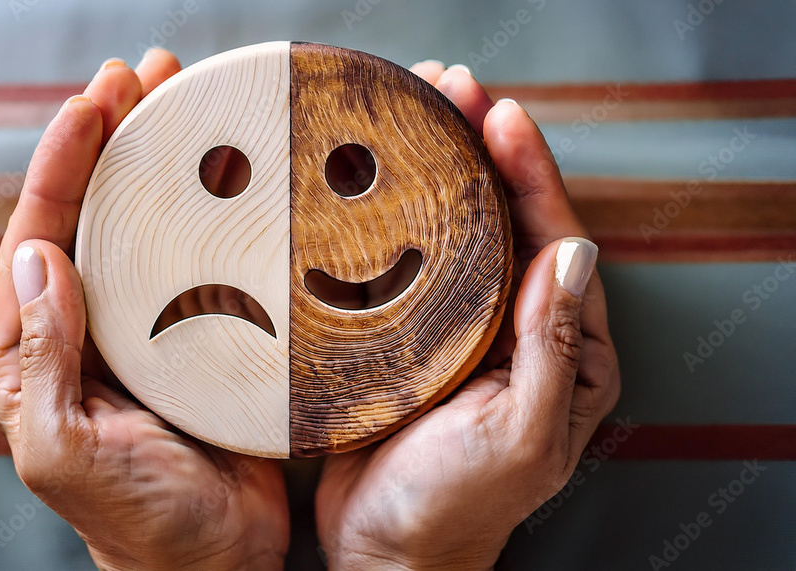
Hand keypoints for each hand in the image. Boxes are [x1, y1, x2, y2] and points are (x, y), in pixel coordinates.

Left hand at [0, 50, 288, 569]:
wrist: (218, 561)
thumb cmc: (138, 522)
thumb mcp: (65, 451)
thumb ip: (43, 361)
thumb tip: (37, 259)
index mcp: (38, 352)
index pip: (39, 236)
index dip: (60, 164)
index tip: (90, 106)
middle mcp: (91, 327)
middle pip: (92, 212)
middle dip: (109, 139)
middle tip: (141, 78)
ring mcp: (151, 326)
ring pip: (148, 224)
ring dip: (161, 159)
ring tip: (180, 96)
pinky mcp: (206, 333)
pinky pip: (204, 258)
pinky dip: (213, 209)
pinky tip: (231, 172)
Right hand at [315, 62, 620, 569]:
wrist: (386, 553)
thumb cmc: (455, 510)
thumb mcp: (519, 438)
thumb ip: (551, 350)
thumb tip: (572, 252)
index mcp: (566, 353)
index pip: (558, 243)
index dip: (532, 175)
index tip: (502, 119)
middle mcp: (520, 331)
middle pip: (510, 223)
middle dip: (488, 153)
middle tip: (456, 90)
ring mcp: (465, 330)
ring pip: (460, 234)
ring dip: (444, 172)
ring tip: (423, 113)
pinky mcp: (414, 336)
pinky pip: (412, 264)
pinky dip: (400, 217)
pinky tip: (383, 182)